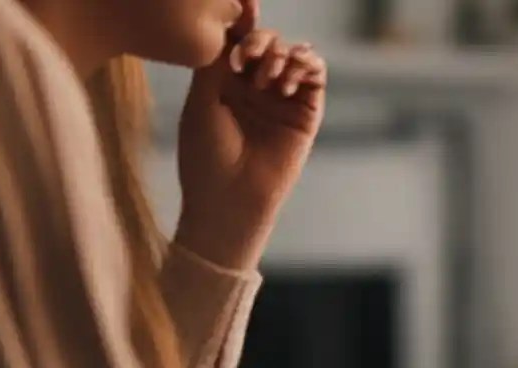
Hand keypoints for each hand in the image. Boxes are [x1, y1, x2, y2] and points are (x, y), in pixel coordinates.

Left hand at [175, 3, 326, 269]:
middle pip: (267, 41)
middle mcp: (256, 85)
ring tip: (266, 79)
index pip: (239, 40)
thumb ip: (215, 60)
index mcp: (226, 80)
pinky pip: (315, 75)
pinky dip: (305, 67)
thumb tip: (228, 25)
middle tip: (246, 58)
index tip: (244, 5)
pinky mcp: (306, 113)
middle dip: (259, 41)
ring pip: (293, 53)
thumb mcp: (202, 100)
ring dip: (281, 54)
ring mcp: (283, 98)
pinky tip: (285, 83)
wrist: (229, 199)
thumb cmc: (206, 156)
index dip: (242, 20)